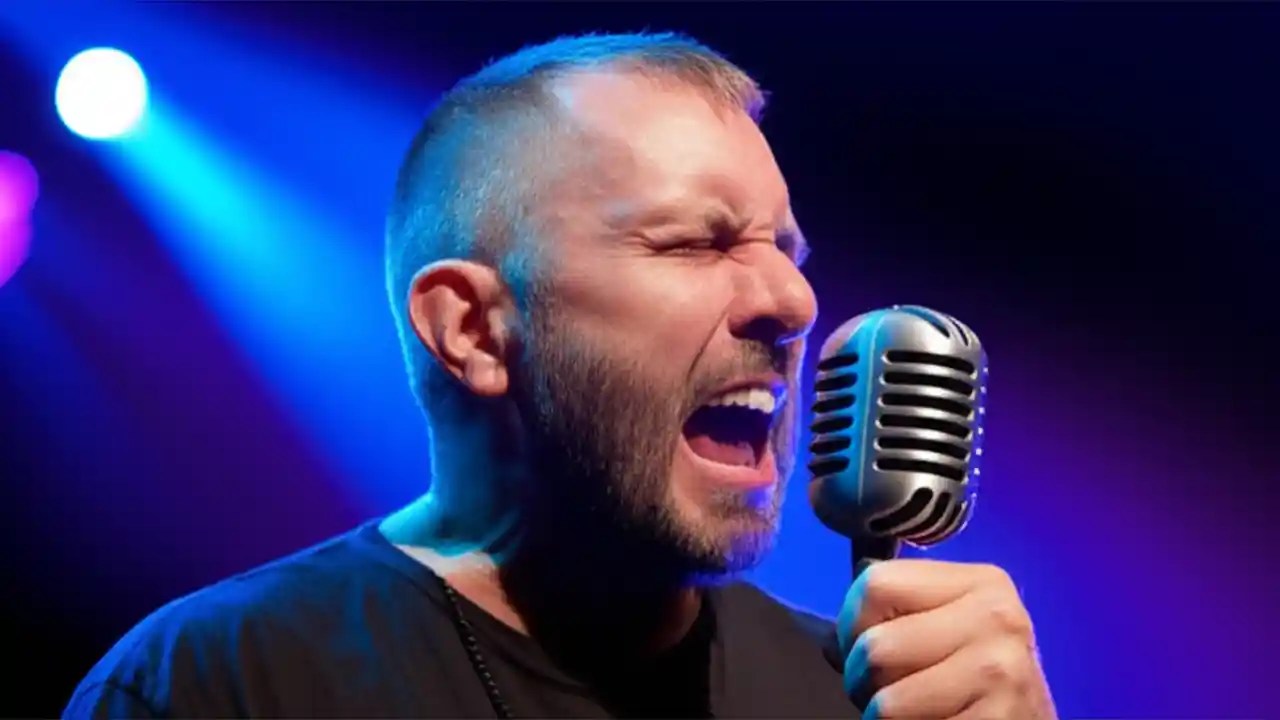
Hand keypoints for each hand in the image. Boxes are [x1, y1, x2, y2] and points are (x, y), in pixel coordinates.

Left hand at [836, 559, 1056, 718]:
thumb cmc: (972, 674)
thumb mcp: (946, 624)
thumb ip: (895, 610)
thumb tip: (828, 629)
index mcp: (981, 582)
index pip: (873, 584)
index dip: (852, 622)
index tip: (864, 643)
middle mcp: (998, 618)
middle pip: (875, 646)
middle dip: (863, 679)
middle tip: (883, 691)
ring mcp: (1002, 672)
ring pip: (887, 703)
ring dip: (881, 716)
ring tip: (907, 712)